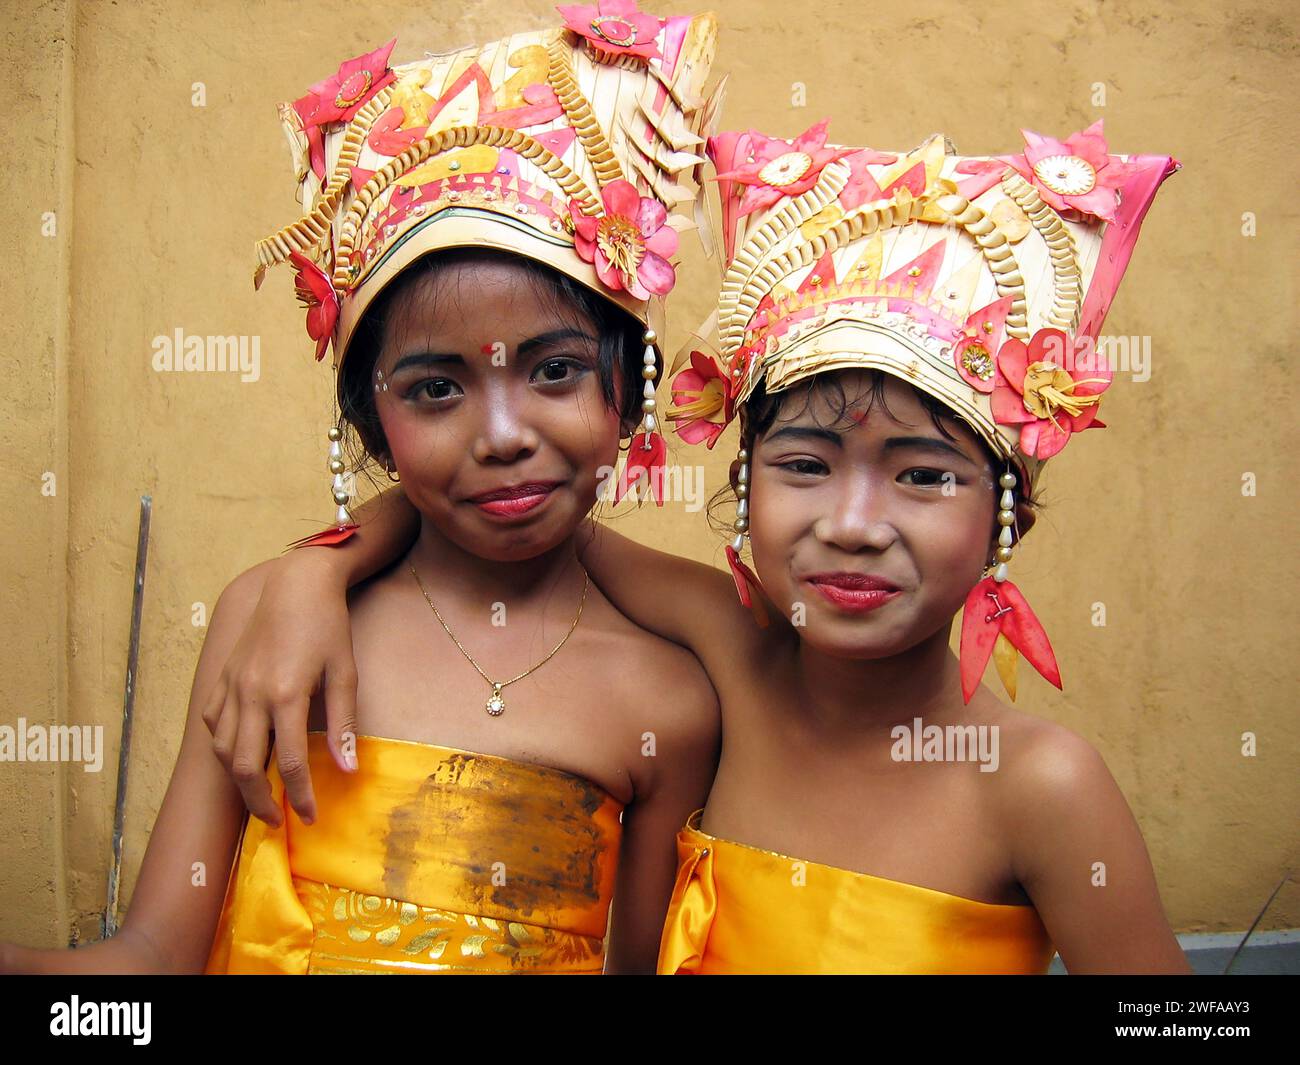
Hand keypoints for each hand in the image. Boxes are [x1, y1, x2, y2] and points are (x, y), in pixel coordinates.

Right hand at [201, 552, 359, 826]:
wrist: (295, 584)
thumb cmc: (327, 626)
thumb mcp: (345, 673)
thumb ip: (344, 724)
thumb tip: (348, 769)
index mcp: (285, 694)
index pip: (289, 763)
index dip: (299, 796)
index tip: (309, 818)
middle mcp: (251, 694)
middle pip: (244, 766)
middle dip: (259, 802)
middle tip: (277, 821)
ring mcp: (231, 685)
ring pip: (222, 749)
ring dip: (238, 779)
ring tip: (259, 794)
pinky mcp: (222, 677)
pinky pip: (212, 723)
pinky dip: (223, 746)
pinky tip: (240, 754)